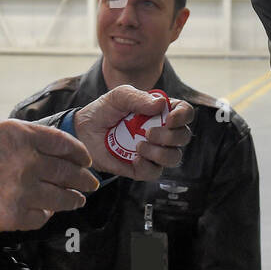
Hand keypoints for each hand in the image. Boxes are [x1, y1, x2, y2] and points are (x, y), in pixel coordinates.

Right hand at [0, 116, 99, 232]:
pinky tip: (45, 214)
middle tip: (90, 184)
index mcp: (20, 134)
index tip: (85, 160)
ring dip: (72, 200)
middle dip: (83, 179)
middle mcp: (26, 161)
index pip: (64, 144)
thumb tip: (33, 138)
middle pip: (68, 172)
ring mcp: (21, 190)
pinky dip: (45, 216)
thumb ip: (13, 131)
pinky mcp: (12, 216)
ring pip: (60, 198)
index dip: (79, 154)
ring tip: (77, 201)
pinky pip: (40, 219)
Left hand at [73, 85, 193, 180]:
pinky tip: (134, 158)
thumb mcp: (119, 97)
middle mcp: (163, 131)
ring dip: (160, 153)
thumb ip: (138, 98)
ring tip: (139, 146)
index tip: (169, 119)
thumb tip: (161, 104)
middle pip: (184, 137)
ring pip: (174, 157)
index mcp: (161, 111)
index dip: (183, 116)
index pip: (185, 112)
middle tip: (149, 133)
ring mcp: (154, 151)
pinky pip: (155, 172)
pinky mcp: (142, 168)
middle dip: (170, 137)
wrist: (84, 132)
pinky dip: (147, 166)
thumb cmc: (104, 110)